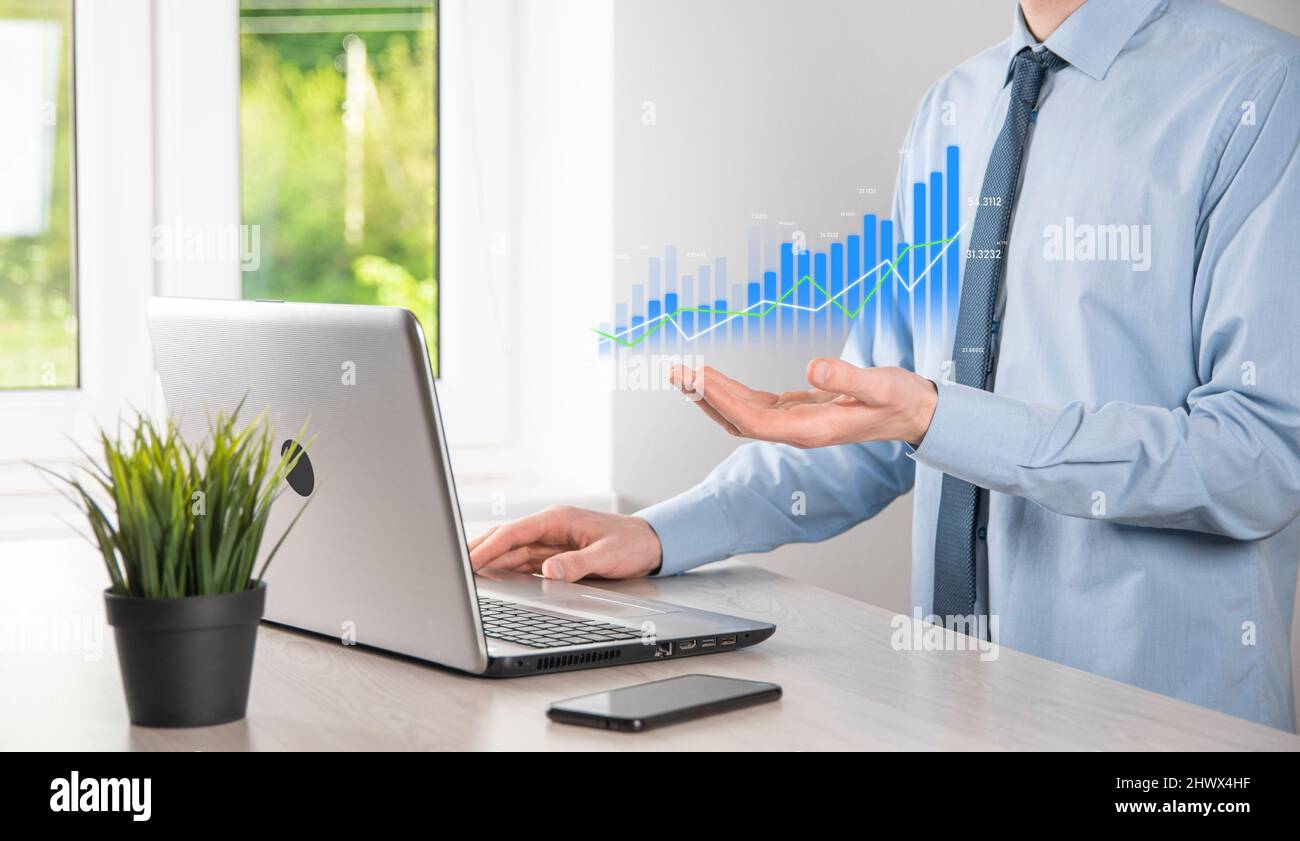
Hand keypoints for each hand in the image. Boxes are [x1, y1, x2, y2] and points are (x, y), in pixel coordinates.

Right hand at [468, 506, 662, 581]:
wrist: (651, 543)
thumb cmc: (632, 544)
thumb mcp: (607, 556)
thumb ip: (577, 564)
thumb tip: (548, 571)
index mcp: (558, 519)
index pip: (514, 532)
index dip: (489, 547)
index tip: (469, 560)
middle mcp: (550, 526)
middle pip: (506, 538)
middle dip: (479, 549)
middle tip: (453, 565)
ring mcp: (551, 539)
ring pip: (511, 549)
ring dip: (489, 559)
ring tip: (464, 571)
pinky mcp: (554, 552)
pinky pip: (523, 559)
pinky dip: (505, 566)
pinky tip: (492, 575)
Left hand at [669, 359, 937, 448]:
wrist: (914, 414)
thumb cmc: (901, 399)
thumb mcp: (883, 384)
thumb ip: (850, 378)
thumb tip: (814, 368)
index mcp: (811, 430)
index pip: (753, 420)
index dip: (722, 399)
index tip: (698, 376)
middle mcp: (797, 432)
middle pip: (738, 419)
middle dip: (705, 396)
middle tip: (676, 370)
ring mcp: (795, 425)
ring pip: (741, 415)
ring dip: (712, 395)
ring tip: (685, 372)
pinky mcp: (797, 413)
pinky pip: (755, 407)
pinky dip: (731, 393)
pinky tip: (716, 379)